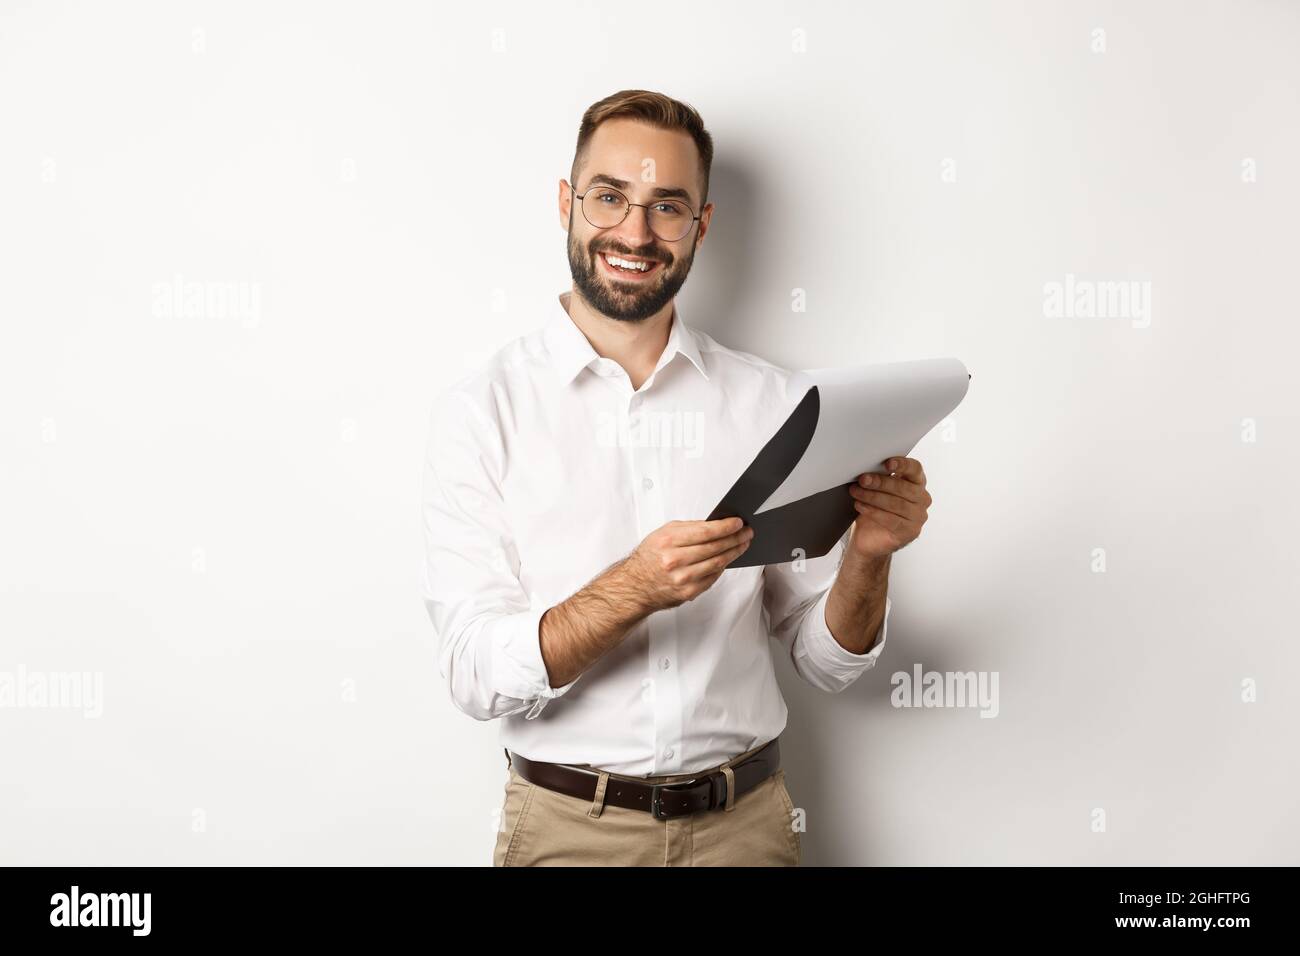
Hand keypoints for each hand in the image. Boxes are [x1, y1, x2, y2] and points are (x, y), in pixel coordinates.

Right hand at [621, 517, 753, 611]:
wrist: (635, 586)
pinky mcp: (689, 592)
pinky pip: (713, 577)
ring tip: (743, 543)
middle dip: (735, 538)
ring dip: (734, 552)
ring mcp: (683, 579)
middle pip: (715, 547)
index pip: (706, 532)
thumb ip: (689, 528)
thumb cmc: (650, 557)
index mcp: (668, 542)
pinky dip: (723, 566)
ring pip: (718, 563)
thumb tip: (716, 525)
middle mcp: (675, 560)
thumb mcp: (663, 534)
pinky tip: (728, 558)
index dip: (725, 527)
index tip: (738, 523)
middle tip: (746, 532)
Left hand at [846, 457, 930, 558]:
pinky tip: (861, 506)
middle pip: (903, 487)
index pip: (915, 469)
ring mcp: (918, 516)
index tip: (887, 464)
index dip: (902, 465)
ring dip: (873, 497)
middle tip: (863, 479)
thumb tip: (866, 468)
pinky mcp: (910, 532)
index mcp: (916, 481)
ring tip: (856, 493)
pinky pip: (892, 520)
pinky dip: (874, 512)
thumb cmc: (874, 506)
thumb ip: (877, 476)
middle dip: (881, 482)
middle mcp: (922, 498)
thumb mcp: (876, 488)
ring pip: (897, 504)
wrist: (868, 536)